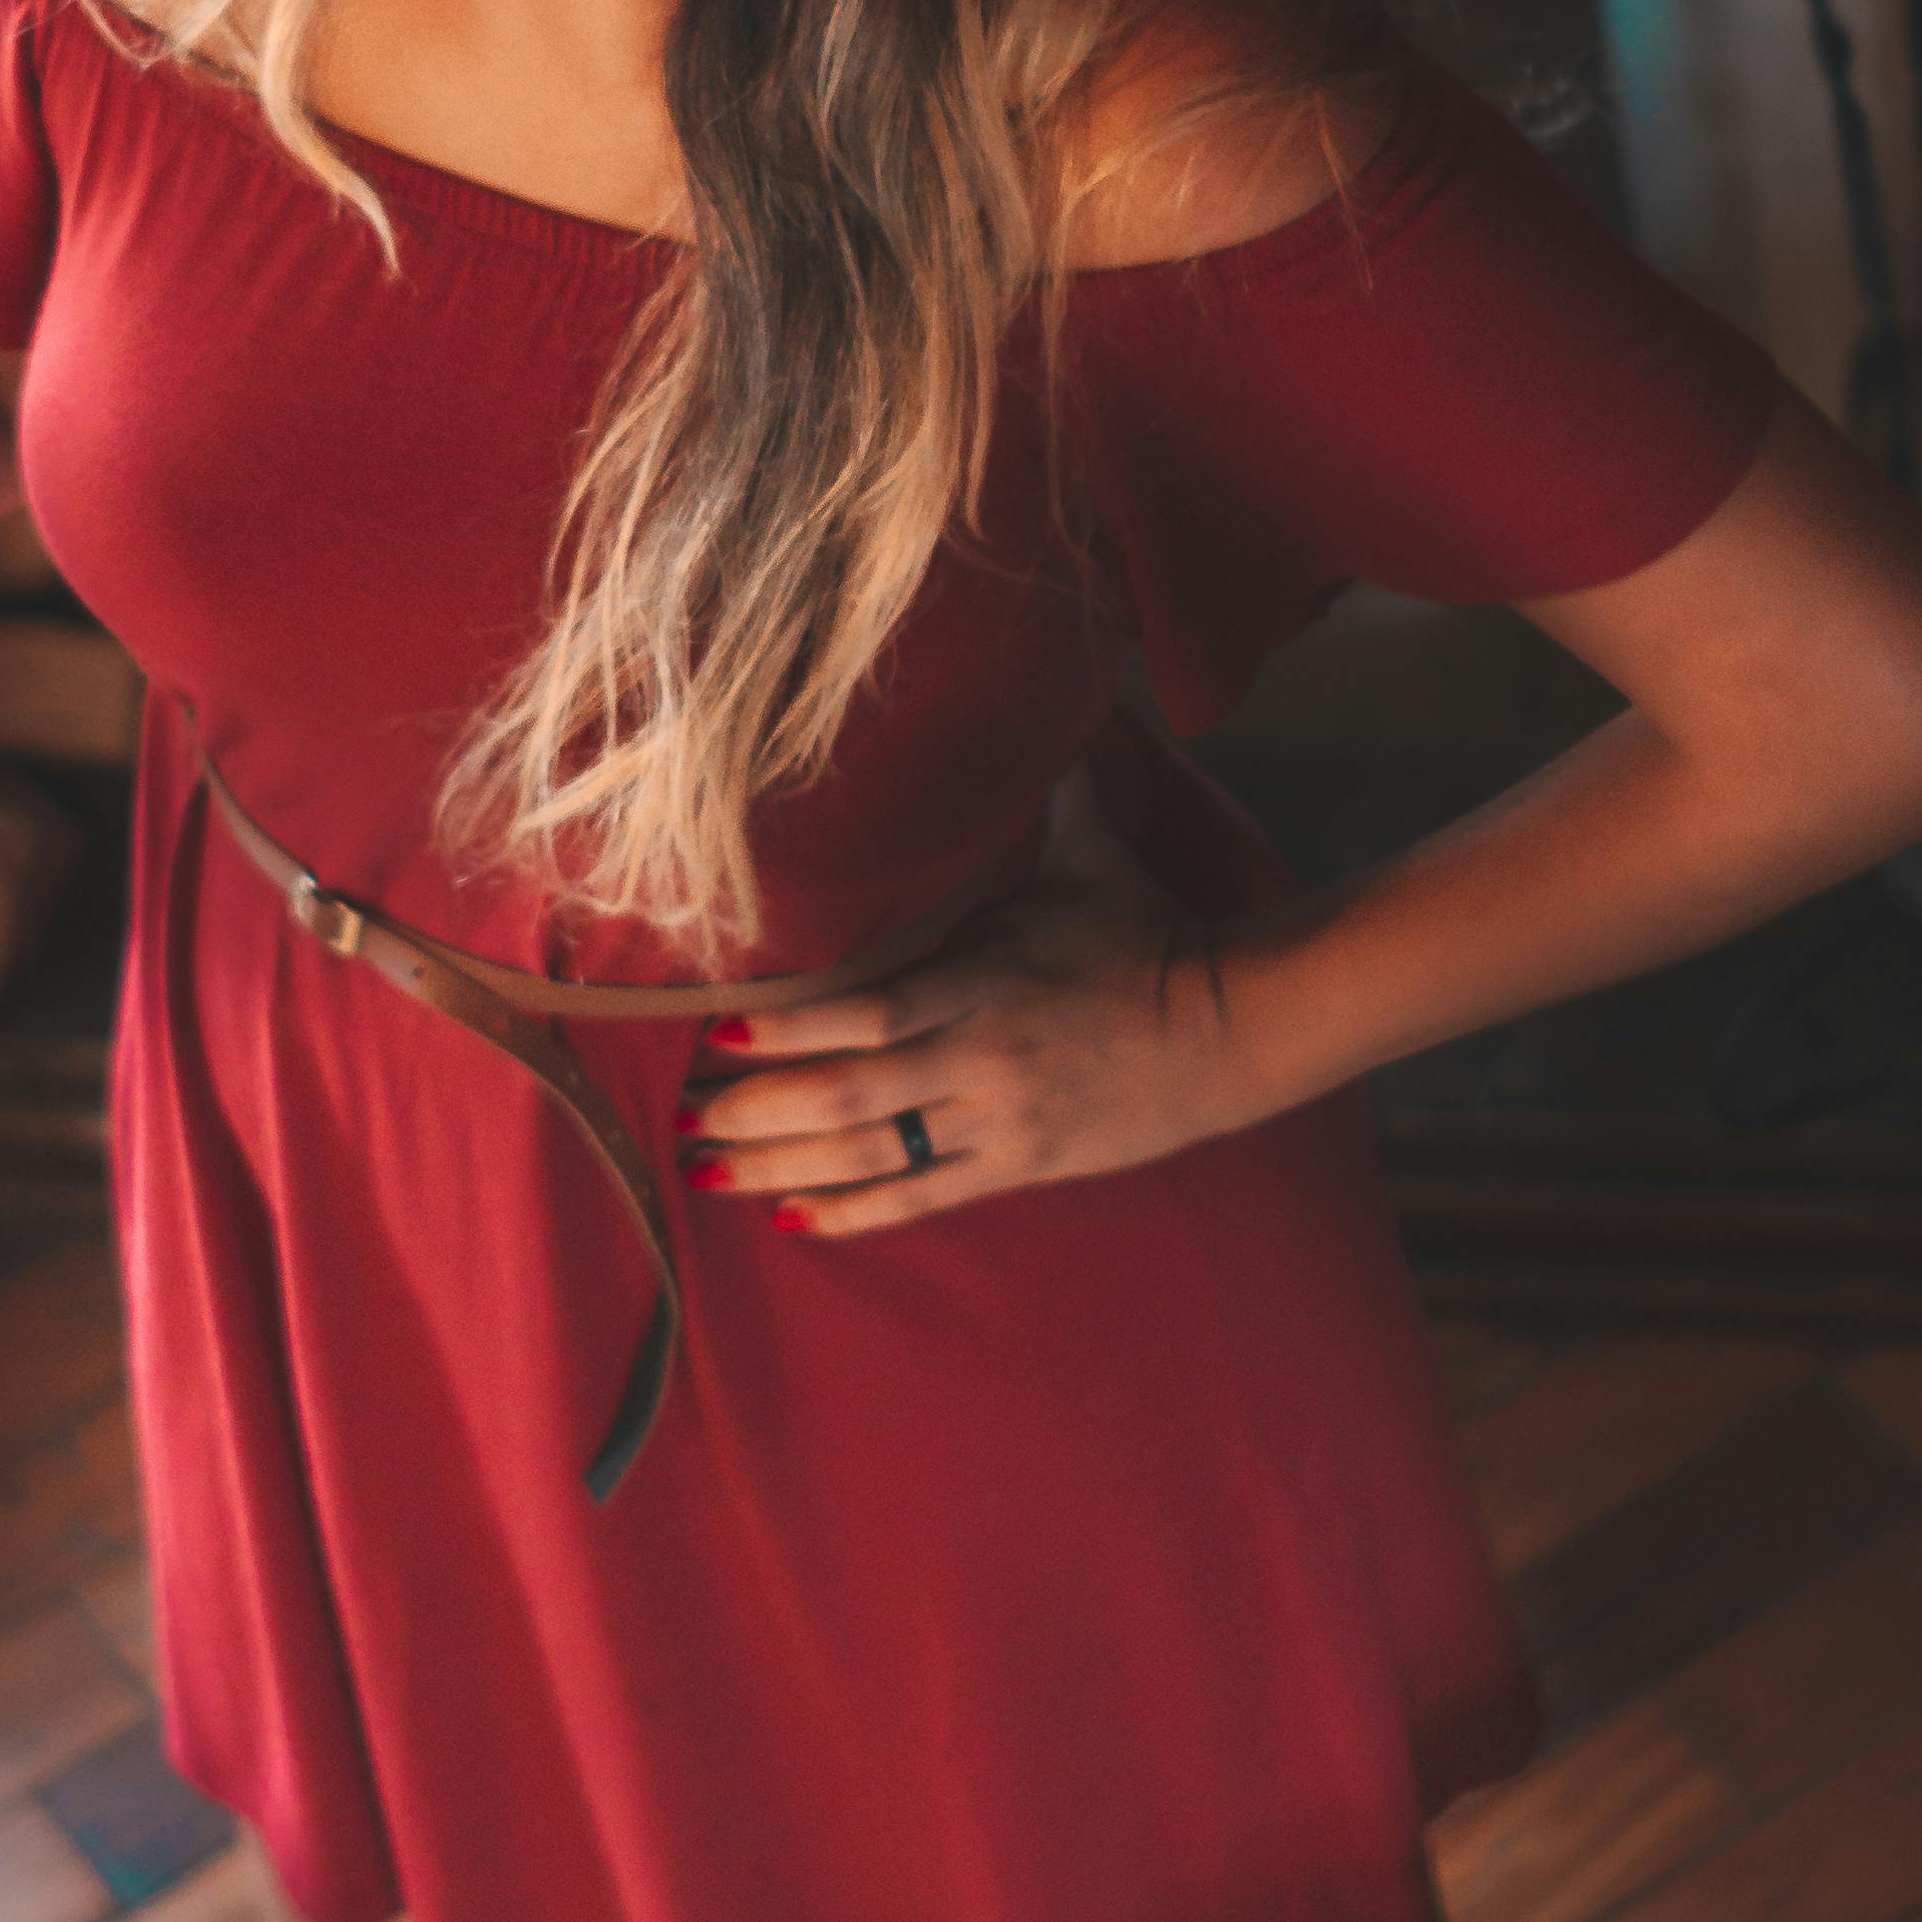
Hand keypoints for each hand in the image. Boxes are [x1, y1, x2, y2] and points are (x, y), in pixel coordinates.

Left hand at [675, 765, 1276, 1234]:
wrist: (1235, 1027)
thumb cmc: (1146, 932)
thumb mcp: (1093, 855)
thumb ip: (1049, 793)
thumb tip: (1038, 702)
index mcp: (987, 982)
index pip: (869, 1013)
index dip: (790, 1032)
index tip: (717, 1034)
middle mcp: (982, 1061)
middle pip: (852, 1097)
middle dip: (761, 1111)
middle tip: (686, 1116)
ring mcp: (1000, 1123)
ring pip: (875, 1157)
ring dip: (785, 1166)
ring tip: (708, 1173)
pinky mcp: (1020, 1166)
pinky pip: (923, 1197)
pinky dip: (854, 1212)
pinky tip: (790, 1218)